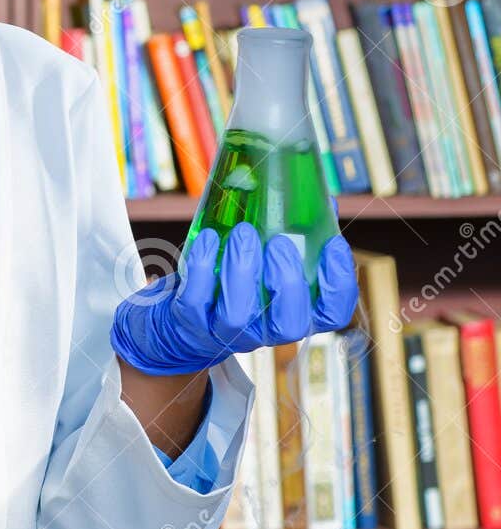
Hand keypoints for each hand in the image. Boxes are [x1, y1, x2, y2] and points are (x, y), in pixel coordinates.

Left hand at [110, 220, 359, 374]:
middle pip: (289, 323)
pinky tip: (209, 238)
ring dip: (242, 270)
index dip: (339, 283)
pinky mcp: (193, 322)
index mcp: (297, 313)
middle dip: (287, 280)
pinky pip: (196, 300)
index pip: (333, 313)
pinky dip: (203, 266)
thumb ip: (296, 234)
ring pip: (239, 314)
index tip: (334, 244)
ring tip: (243, 232)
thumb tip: (318, 197)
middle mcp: (268, 330)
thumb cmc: (241, 277)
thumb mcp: (270, 259)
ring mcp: (229, 331)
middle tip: (279, 241)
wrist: (188, 315)